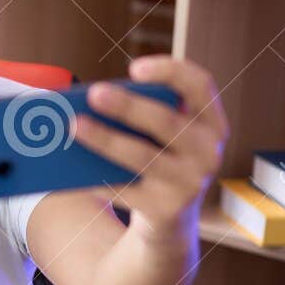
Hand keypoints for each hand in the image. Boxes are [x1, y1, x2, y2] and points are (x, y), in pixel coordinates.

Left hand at [72, 55, 228, 243]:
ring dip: (105, 139)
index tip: (134, 68)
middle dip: (129, 106)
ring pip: (142, 157)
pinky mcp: (167, 210)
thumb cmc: (159, 158)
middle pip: (166, 122)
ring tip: (74, 125)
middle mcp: (207, 151)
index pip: (200, 85)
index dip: (170, 71)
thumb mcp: (163, 136)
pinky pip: (127, 190)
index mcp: (211, 122)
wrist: (171, 216)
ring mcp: (190, 184)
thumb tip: (92, 105)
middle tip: (93, 93)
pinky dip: (99, 177)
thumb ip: (141, 116)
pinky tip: (73, 167)